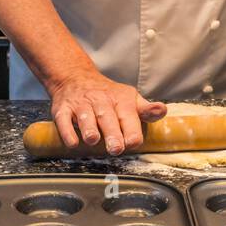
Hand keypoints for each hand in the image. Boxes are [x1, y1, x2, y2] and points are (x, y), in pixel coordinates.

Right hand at [49, 71, 166, 155]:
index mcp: (120, 100)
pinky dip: (67, 131)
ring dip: (89, 128)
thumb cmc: (107, 95)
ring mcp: (80, 104)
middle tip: (116, 148)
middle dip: (111, 132)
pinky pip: (63, 119)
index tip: (133, 143)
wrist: (75, 77)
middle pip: (107, 117)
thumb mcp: (129, 99)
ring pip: (85, 116)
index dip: (131, 130)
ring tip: (93, 140)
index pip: (128, 115)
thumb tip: (162, 111)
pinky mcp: (62, 109)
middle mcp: (100, 101)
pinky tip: (73, 142)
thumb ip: (146, 109)